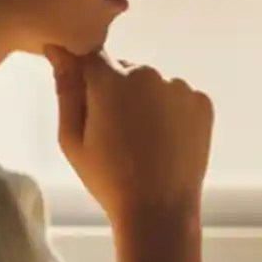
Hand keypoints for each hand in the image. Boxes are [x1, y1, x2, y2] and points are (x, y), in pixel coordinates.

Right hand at [46, 46, 213, 261]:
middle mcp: (148, 74)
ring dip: (147, 101)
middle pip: (126, 70)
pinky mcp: (203, 103)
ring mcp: (179, 87)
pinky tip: (166, 142)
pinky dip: (173, 112)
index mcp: (110, 79)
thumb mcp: (72, 138)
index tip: (88, 100)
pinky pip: (180, 98)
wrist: (160, 211)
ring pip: (154, 84)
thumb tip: (58, 50)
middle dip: (118, 91)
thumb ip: (66, 89)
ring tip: (144, 141)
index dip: (87, 76)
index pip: (91, 55)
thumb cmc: (109, 179)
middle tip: (117, 133)